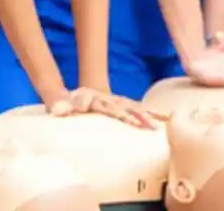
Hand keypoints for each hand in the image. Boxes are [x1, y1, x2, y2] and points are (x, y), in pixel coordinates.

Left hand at [47, 87, 167, 128]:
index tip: (129, 120)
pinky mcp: (124, 107)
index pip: (108, 107)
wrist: (77, 97)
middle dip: (139, 115)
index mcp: (95, 99)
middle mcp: (109, 99)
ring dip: (149, 114)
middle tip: (152, 126)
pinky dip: (153, 113)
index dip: (118, 112)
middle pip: (126, 106)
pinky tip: (167, 118)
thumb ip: (59, 105)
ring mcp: (118, 102)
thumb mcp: (62, 103)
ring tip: (165, 121)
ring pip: (136, 107)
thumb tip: (56, 111)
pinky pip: (140, 110)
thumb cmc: (70, 104)